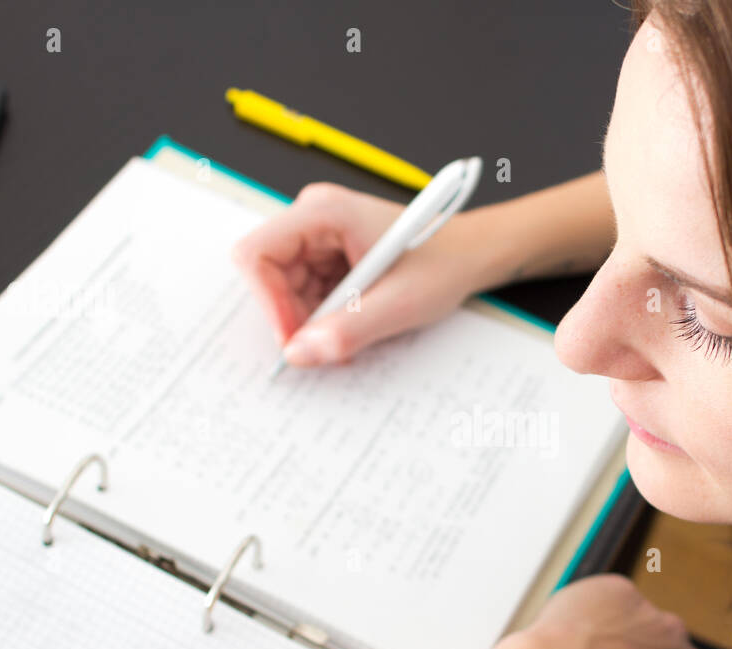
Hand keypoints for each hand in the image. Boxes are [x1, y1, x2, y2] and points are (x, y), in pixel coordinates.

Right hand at [231, 181, 484, 365]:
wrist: (473, 253)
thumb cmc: (445, 264)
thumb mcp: (400, 304)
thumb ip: (349, 330)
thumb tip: (299, 353)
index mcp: (325, 212)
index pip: (258, 253)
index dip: (267, 301)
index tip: (292, 339)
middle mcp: (314, 217)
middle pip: (269, 275)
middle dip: (293, 317)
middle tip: (328, 346)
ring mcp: (319, 236)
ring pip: (285, 289)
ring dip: (312, 320)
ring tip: (352, 332)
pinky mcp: (328, 255)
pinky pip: (306, 293)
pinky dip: (324, 317)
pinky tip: (354, 323)